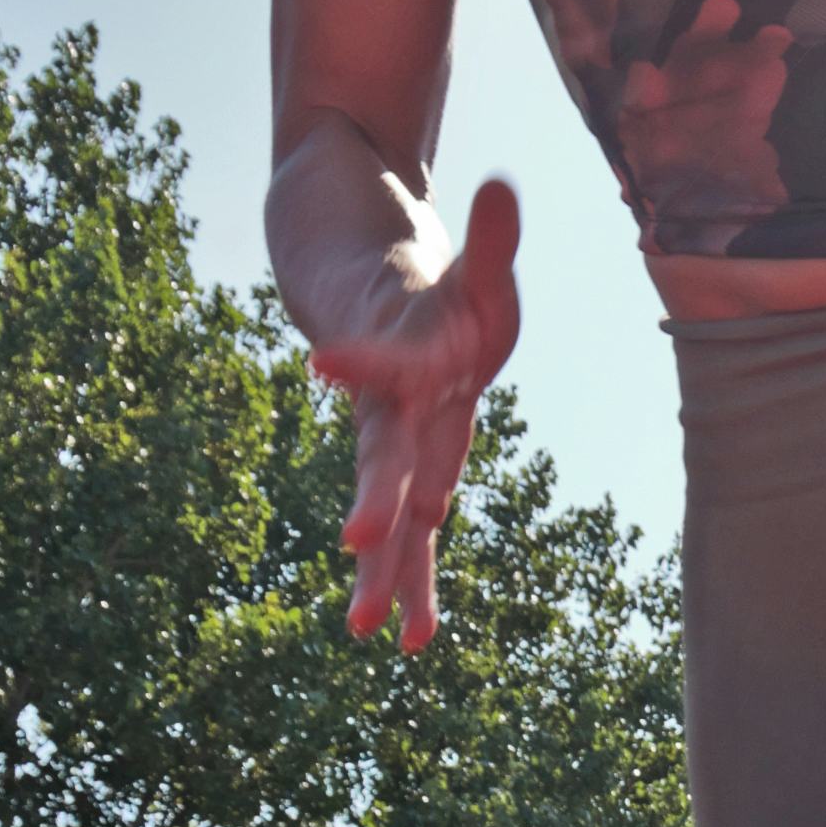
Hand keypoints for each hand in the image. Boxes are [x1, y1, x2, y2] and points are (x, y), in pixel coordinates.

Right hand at [309, 177, 519, 651]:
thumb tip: (503, 185)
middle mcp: (396, 411)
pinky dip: (417, 585)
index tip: (322, 357)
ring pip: (390, 518)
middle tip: (354, 542)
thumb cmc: (440, 299)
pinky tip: (415, 641)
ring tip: (365, 630)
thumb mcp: (475, 272)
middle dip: (372, 501)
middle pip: (383, 458)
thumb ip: (492, 241)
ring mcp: (399, 450)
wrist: (377, 322)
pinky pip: (417, 541)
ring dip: (385, 572)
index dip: (357, 357)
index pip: (382, 359)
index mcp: (410, 357)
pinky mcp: (412, 476)